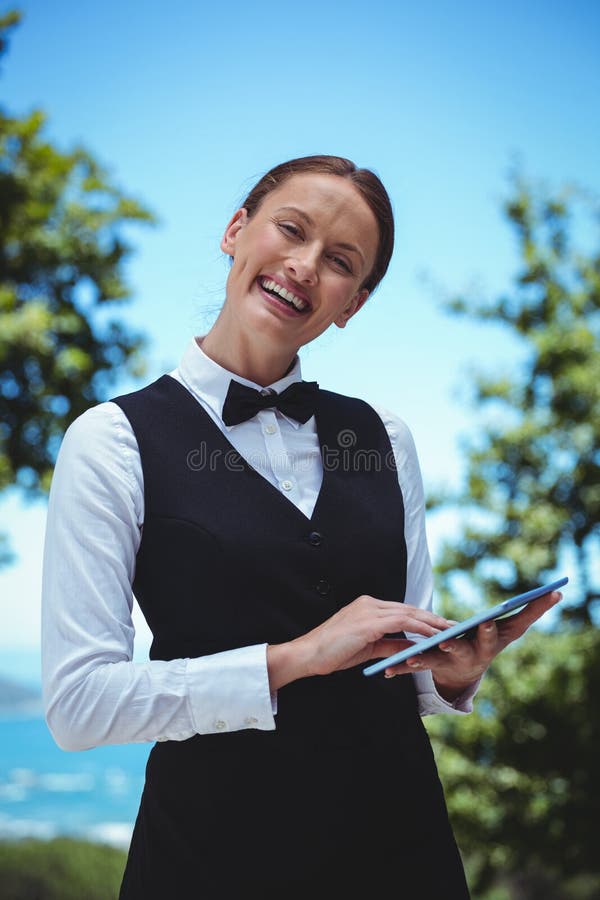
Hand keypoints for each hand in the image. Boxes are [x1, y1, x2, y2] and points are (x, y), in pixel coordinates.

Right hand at [266, 594, 455, 690]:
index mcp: (367, 606)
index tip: (441, 625)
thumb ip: (388, 644)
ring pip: (409, 613)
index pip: (402, 610)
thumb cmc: (332, 653)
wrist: (308, 655)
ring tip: (450, 631)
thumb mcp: (366, 648)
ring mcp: (369, 610)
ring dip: (432, 622)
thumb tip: (410, 647)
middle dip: (433, 617)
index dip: (422, 616)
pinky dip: (421, 628)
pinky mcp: (369, 622)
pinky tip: (434, 636)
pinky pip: (403, 623)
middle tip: (454, 625)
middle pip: (409, 608)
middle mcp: (370, 603)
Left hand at [381, 589, 563, 699]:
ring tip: (405, 658)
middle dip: (454, 645)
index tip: (486, 622)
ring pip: (432, 660)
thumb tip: (559, 592)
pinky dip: (400, 667)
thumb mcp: (511, 629)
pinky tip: (386, 670)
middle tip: (447, 643)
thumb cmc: (490, 640)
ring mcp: (448, 662)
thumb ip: (533, 610)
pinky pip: (413, 666)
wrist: (466, 673)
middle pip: (461, 648)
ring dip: (419, 659)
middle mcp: (468, 653)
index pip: (491, 633)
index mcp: (488, 642)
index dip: (489, 628)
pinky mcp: (429, 665)